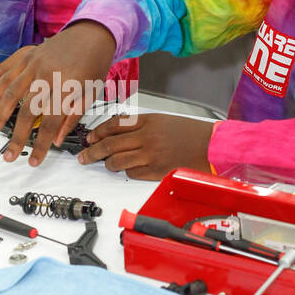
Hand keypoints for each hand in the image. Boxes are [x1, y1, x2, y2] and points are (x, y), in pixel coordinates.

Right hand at [0, 22, 117, 166]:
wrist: (91, 33)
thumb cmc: (94, 63)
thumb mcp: (91, 93)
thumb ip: (72, 117)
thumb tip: (55, 140)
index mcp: (68, 86)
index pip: (51, 122)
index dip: (41, 144)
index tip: (34, 160)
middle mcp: (48, 73)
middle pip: (27, 109)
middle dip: (15, 135)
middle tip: (8, 154)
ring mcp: (34, 62)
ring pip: (9, 90)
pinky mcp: (26, 55)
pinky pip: (3, 71)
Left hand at [77, 112, 214, 180]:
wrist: (210, 145)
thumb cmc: (188, 132)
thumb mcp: (161, 120)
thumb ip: (139, 125)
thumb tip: (115, 133)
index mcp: (148, 121)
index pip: (114, 124)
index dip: (98, 132)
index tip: (90, 138)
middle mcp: (147, 137)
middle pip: (110, 144)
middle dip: (93, 151)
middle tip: (84, 156)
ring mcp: (151, 155)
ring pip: (117, 161)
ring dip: (109, 164)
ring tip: (108, 163)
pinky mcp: (156, 171)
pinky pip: (132, 173)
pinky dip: (127, 172)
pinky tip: (130, 169)